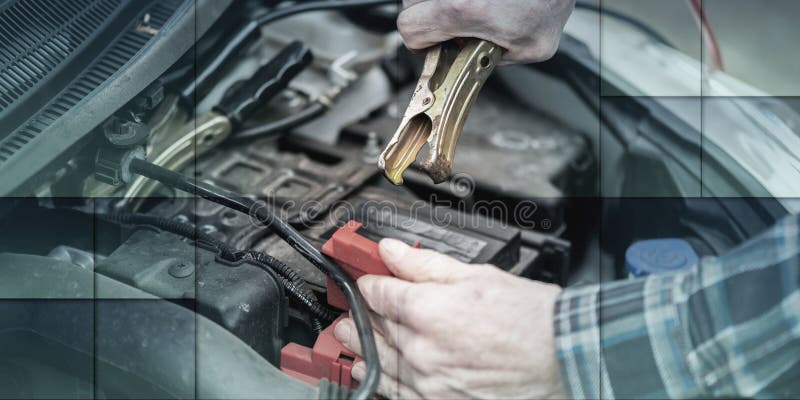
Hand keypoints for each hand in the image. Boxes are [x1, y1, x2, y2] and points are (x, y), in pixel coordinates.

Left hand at [334, 239, 565, 398]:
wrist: (563, 358)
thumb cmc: (530, 319)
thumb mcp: (477, 276)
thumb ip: (426, 265)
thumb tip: (392, 250)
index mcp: (430, 311)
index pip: (381, 293)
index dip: (369, 282)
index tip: (366, 280)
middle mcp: (424, 350)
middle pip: (378, 327)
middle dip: (361, 313)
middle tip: (348, 307)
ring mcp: (430, 382)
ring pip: (381, 361)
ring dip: (360, 346)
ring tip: (346, 337)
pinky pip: (397, 393)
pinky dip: (378, 380)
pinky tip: (366, 371)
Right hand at [397, 0, 575, 63]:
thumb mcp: (534, 45)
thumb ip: (496, 58)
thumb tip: (474, 60)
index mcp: (465, 10)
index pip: (410, 29)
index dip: (421, 40)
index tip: (433, 42)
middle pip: (412, 3)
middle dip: (432, 15)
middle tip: (461, 19)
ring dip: (443, 1)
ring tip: (477, 3)